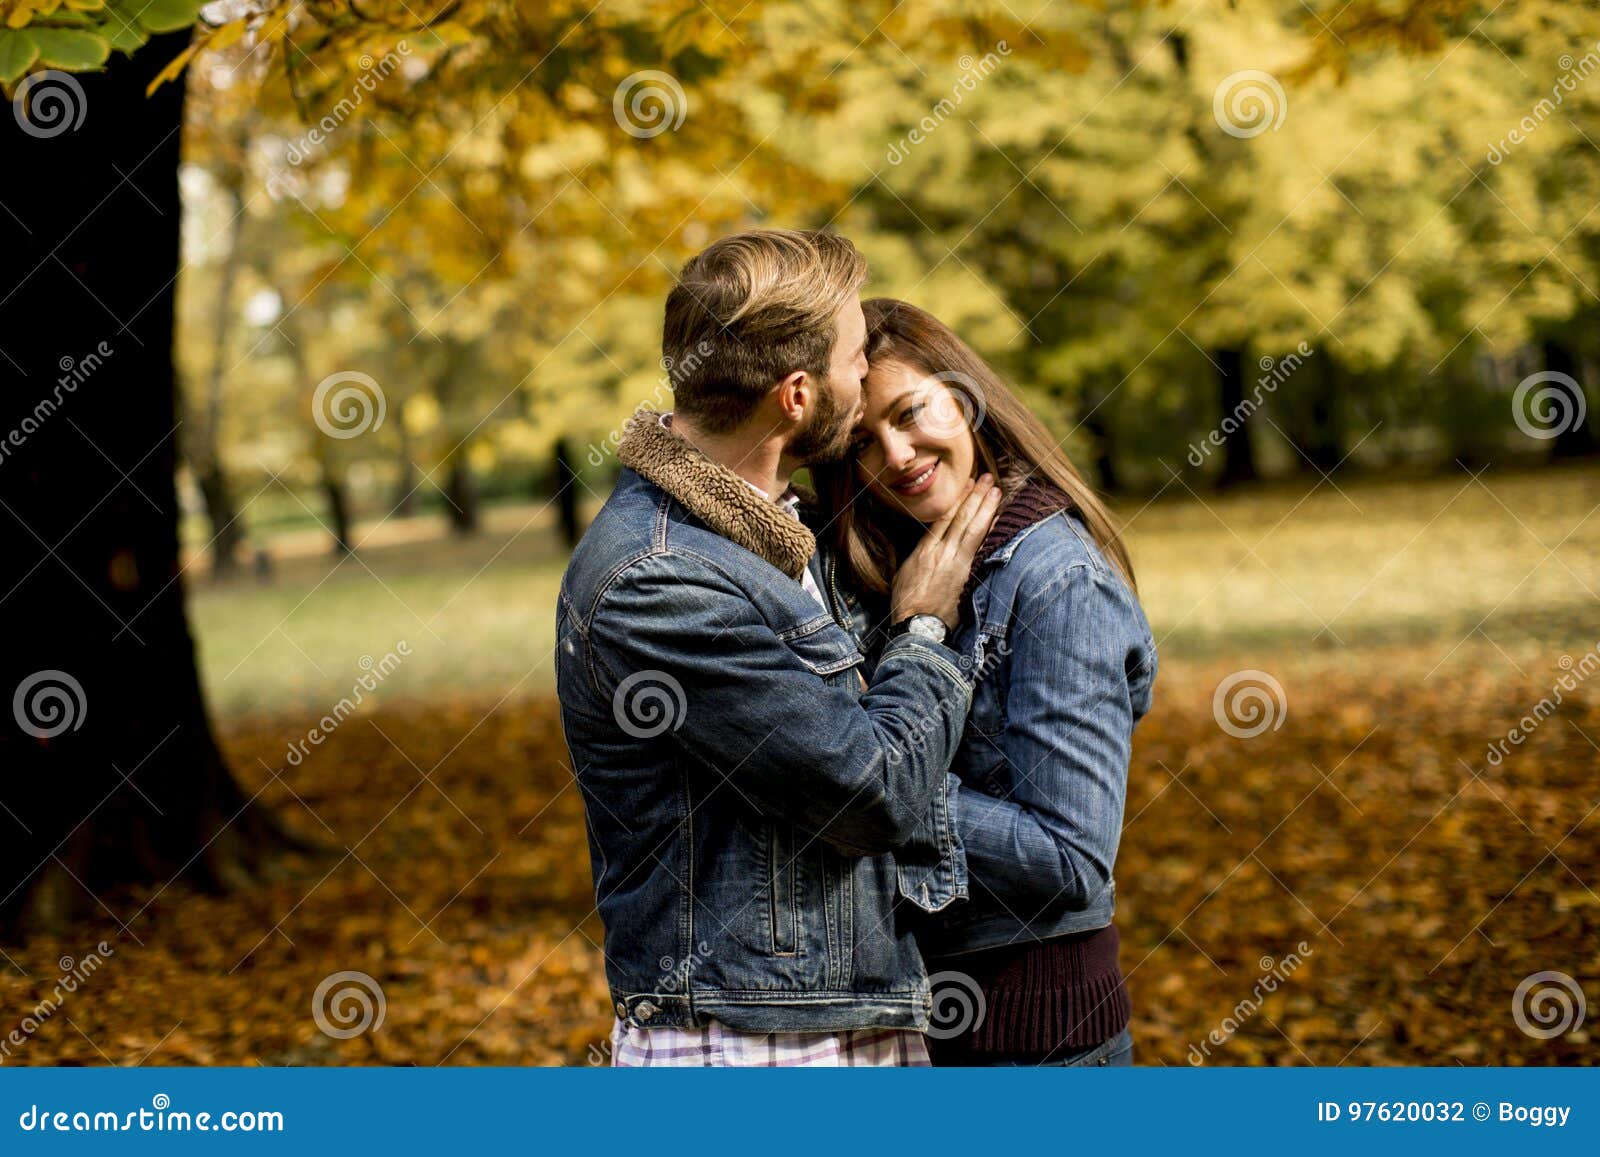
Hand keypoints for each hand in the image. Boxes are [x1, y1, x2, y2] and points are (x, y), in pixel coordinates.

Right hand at [889, 474, 1002, 629]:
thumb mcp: (905, 573)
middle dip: (975, 496)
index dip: (958, 499)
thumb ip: (920, 555)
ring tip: (996, 491)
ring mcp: (956, 564)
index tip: (968, 484)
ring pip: (973, 529)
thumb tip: (929, 545)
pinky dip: (991, 532)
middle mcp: (941, 553)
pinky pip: (981, 549)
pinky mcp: (967, 576)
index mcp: (924, 550)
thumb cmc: (908, 603)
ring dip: (986, 508)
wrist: (917, 626)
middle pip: (961, 518)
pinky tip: (999, 520)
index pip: (944, 517)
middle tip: (988, 479)